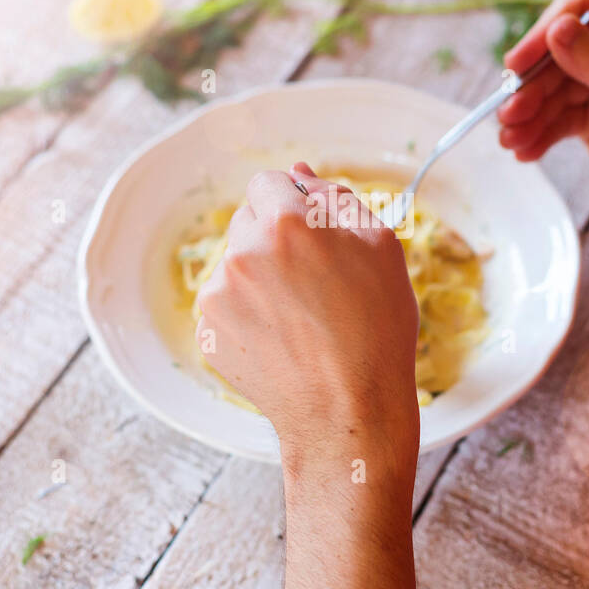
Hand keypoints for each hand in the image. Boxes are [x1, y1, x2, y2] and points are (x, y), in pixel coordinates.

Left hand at [196, 162, 422, 588]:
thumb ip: (337, 199)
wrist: (348, 413)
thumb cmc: (376, 331)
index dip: (294, 205)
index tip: (312, 235)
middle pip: (249, 221)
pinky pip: (227, 303)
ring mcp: (219, 293)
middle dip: (276, 240)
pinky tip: (282, 338)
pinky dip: (248, 313)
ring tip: (302, 317)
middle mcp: (242, 250)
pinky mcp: (208, 329)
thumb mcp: (380, 249)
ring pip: (237, 263)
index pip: (269, 184)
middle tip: (315, 282)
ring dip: (262, 277)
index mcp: (286, 221)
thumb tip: (301, 174)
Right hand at [497, 0, 588, 213]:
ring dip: (527, 117)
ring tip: (510, 141)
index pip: (574, 14)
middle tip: (509, 116)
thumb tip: (556, 29)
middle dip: (529, 89)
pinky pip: (555, 122)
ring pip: (549, 94)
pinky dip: (538, 137)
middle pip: (553, 59)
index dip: (541, 35)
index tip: (517, 64)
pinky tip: (524, 153)